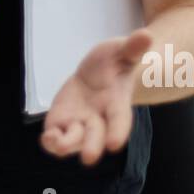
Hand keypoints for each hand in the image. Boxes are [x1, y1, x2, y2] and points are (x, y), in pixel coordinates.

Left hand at [40, 29, 152, 165]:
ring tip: (54, 141)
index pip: (119, 119)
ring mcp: (80, 122)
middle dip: (92, 146)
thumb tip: (146, 35)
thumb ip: (133, 47)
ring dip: (65, 144)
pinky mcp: (62, 122)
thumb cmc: (116, 63)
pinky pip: (56, 137)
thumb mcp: (123, 51)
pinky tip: (47, 137)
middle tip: (89, 158)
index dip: (118, 131)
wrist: (101, 74)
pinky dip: (51, 141)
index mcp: (117, 103)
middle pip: (96, 136)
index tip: (115, 144)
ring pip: (74, 141)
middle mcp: (99, 118)